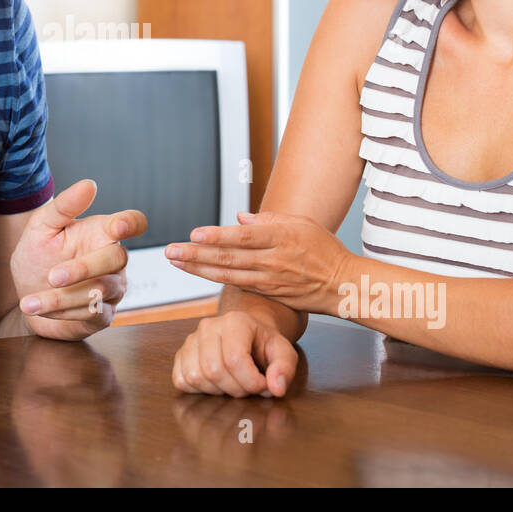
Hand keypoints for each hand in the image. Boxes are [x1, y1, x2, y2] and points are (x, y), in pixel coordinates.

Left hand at [9, 179, 146, 339]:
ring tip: (28, 301)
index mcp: (102, 232)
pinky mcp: (103, 316)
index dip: (131, 223)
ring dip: (62, 297)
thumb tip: (89, 185)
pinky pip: (91, 314)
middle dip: (83, 268)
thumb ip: (64, 206)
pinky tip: (35, 308)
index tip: (118, 226)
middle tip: (51, 276)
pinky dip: (60, 312)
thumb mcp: (41, 227)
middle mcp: (113, 260)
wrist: (24, 294)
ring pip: (101, 291)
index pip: (133, 222)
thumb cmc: (38, 255)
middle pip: (118, 258)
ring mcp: (112, 289)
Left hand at [164, 210, 348, 314]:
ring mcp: (269, 280)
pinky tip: (197, 274)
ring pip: (227, 275)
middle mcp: (272, 260)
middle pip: (228, 258)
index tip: (194, 234)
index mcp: (281, 238)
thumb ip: (269, 219)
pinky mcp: (268, 293)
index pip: (243, 237)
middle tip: (170, 251)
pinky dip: (215, 280)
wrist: (343, 285)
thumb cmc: (324, 249)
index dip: (217, 236)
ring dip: (198, 269)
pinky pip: (237, 285)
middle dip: (195, 255)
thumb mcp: (302, 223)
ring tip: (175, 262)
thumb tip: (238, 218)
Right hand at [171, 310, 298, 396]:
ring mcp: (191, 340)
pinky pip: (181, 380)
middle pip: (214, 370)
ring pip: (196, 377)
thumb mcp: (283, 352)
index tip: (263, 385)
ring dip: (218, 391)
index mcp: (235, 321)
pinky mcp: (181, 354)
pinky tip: (216, 384)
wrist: (247, 335)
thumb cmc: (263, 345)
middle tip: (249, 386)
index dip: (251, 382)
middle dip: (236, 388)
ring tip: (233, 383)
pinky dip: (199, 390)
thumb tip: (276, 388)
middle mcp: (208, 326)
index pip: (234, 359)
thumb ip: (284, 368)